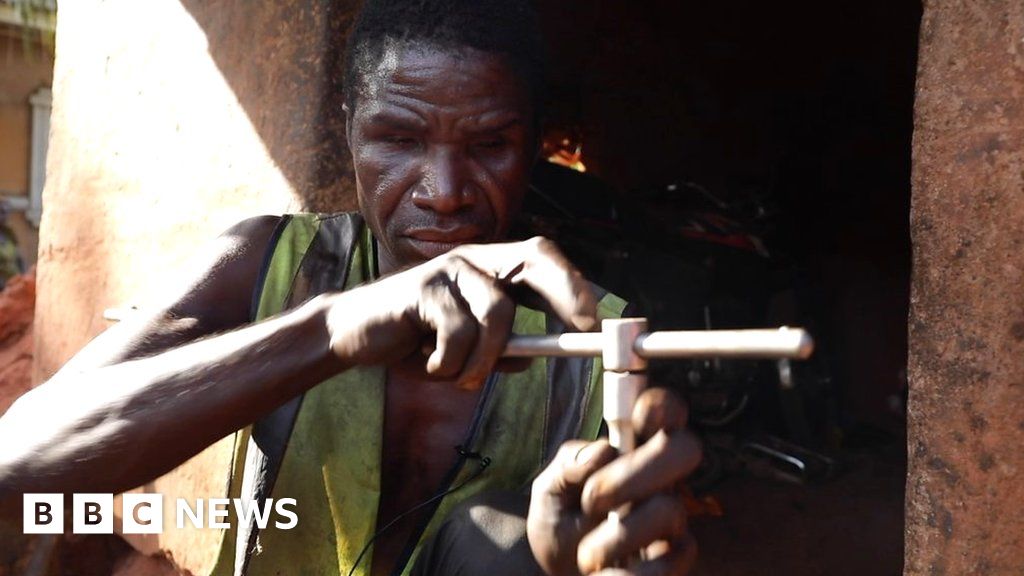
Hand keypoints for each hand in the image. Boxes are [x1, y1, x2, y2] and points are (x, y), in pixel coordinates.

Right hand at [324, 237, 596, 386]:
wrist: (353, 335)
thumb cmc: (413, 342)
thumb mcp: (462, 352)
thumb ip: (496, 352)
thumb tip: (532, 360)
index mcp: (488, 271)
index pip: (540, 260)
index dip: (572, 286)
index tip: (594, 323)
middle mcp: (473, 260)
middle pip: (534, 257)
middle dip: (566, 293)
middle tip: (582, 331)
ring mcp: (448, 269)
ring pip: (497, 313)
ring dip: (485, 360)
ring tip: (456, 377)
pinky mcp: (422, 287)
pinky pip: (458, 332)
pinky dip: (449, 363)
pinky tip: (427, 364)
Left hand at [527, 388, 700, 574]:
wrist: (560, 574)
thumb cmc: (560, 523)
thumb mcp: (549, 491)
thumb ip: (568, 465)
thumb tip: (602, 451)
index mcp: (631, 450)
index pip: (665, 411)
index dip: (662, 405)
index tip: (639, 418)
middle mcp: (661, 478)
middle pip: (685, 449)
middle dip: (638, 471)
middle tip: (592, 498)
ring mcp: (673, 518)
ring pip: (670, 508)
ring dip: (618, 536)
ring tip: (586, 555)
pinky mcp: (675, 559)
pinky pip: (669, 562)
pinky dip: (628, 575)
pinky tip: (603, 575)